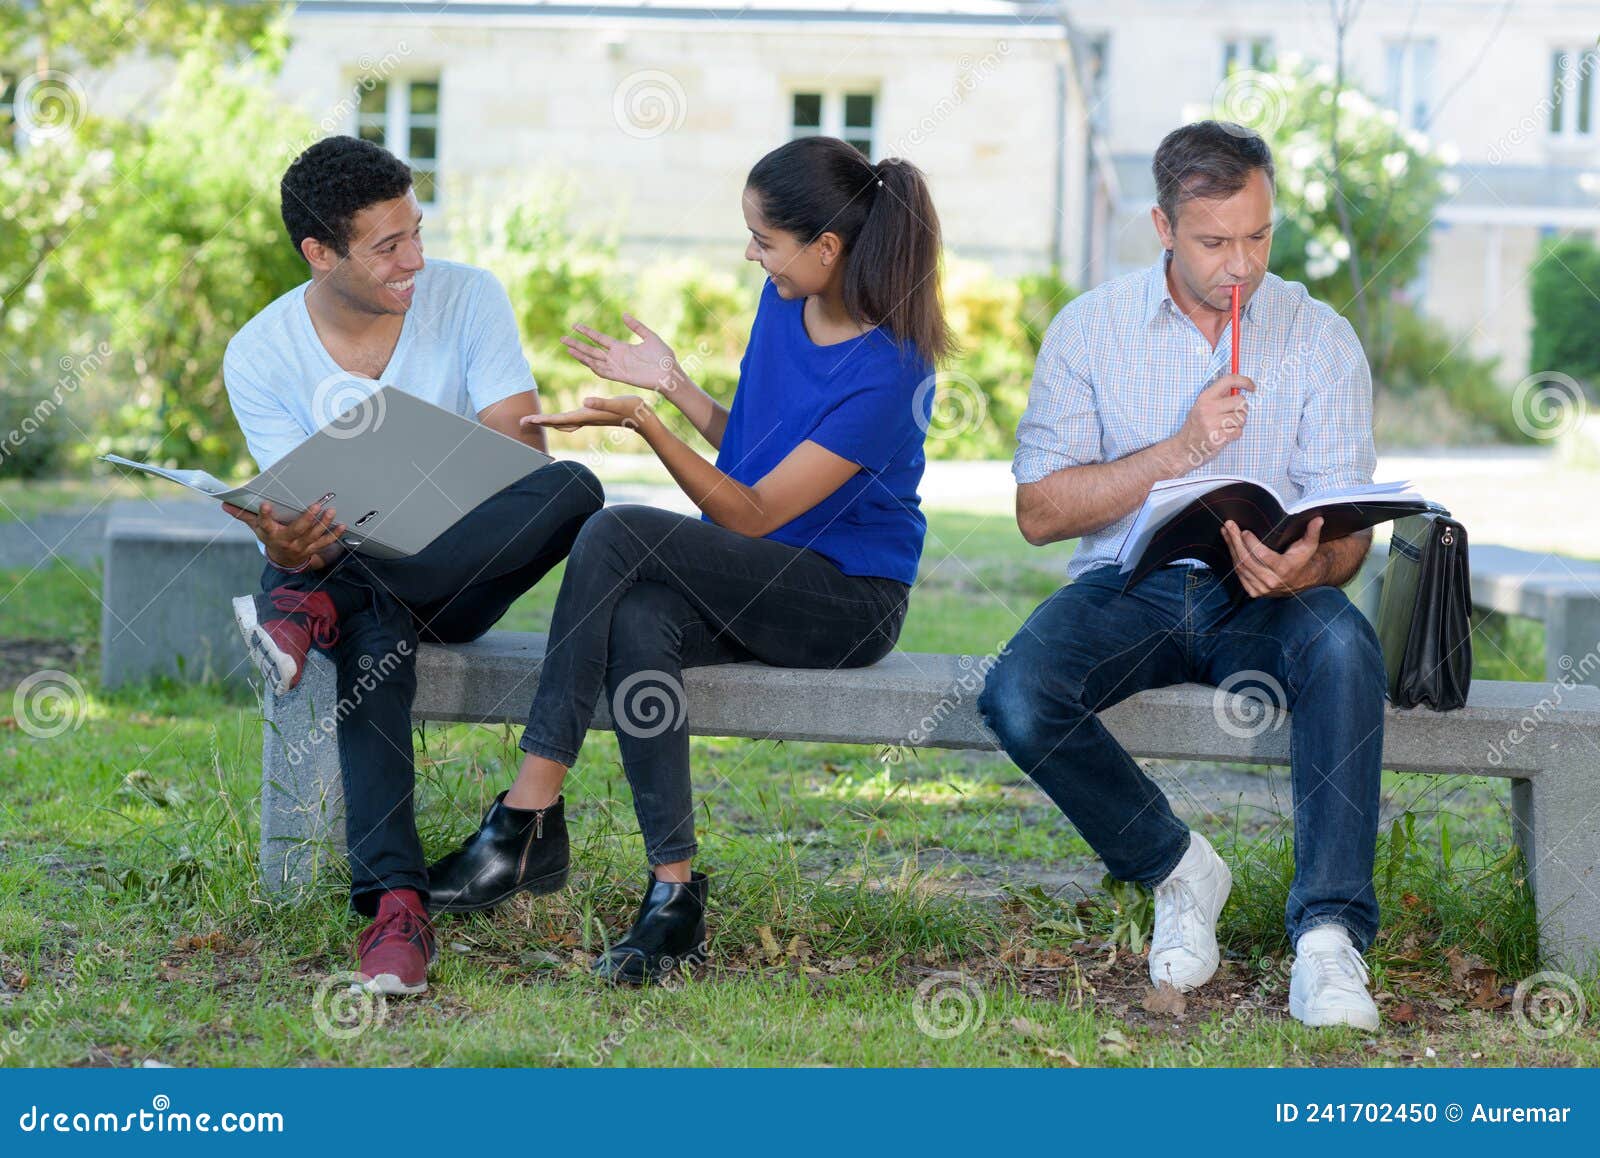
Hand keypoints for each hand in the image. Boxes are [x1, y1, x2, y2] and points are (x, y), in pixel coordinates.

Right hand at [222, 497, 344, 571]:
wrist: (282, 559)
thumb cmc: (270, 536)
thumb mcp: (256, 527)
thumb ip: (244, 514)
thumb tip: (224, 504)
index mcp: (270, 534)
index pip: (264, 524)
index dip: (264, 515)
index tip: (265, 504)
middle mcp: (286, 541)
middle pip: (297, 530)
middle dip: (307, 518)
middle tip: (316, 505)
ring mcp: (301, 546)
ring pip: (313, 535)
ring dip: (323, 523)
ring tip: (330, 511)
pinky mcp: (312, 548)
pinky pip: (325, 542)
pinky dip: (334, 535)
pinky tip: (341, 525)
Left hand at [521, 394, 657, 433]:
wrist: (643, 419)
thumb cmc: (631, 409)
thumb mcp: (617, 403)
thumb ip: (601, 403)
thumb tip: (584, 402)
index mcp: (587, 415)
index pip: (559, 419)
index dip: (542, 419)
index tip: (526, 420)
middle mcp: (585, 419)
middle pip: (557, 423)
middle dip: (540, 422)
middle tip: (521, 422)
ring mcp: (589, 419)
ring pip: (562, 423)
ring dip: (548, 422)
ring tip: (534, 421)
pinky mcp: (593, 416)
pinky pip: (571, 420)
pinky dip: (560, 420)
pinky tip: (558, 420)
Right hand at [560, 315, 679, 392]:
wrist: (670, 373)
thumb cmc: (663, 356)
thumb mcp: (650, 336)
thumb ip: (636, 326)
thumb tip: (624, 314)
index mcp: (621, 347)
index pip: (599, 338)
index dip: (587, 332)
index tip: (575, 325)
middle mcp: (616, 357)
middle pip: (591, 350)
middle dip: (577, 344)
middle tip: (562, 338)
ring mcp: (617, 367)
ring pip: (594, 361)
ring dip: (581, 356)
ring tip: (568, 349)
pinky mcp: (621, 376)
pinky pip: (604, 372)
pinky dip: (594, 366)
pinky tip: (584, 360)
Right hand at [1172, 375, 1253, 467]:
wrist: (1184, 448)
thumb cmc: (1197, 427)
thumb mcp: (1202, 406)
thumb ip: (1219, 397)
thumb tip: (1239, 388)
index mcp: (1205, 397)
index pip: (1229, 380)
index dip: (1244, 381)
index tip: (1252, 387)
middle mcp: (1208, 408)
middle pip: (1241, 401)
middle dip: (1242, 410)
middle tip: (1233, 416)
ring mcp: (1212, 423)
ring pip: (1242, 418)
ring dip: (1238, 424)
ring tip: (1227, 427)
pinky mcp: (1217, 438)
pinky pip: (1238, 432)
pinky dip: (1235, 435)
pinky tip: (1225, 436)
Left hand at [1222, 516, 1327, 596]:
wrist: (1299, 581)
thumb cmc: (1301, 559)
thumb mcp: (1309, 546)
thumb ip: (1312, 532)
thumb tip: (1318, 519)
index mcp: (1284, 569)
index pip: (1263, 556)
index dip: (1251, 544)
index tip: (1245, 531)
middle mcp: (1271, 581)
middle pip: (1247, 560)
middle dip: (1235, 541)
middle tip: (1229, 525)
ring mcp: (1260, 588)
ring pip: (1240, 566)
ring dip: (1231, 547)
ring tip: (1226, 531)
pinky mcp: (1252, 591)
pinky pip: (1238, 573)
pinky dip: (1232, 557)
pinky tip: (1229, 543)